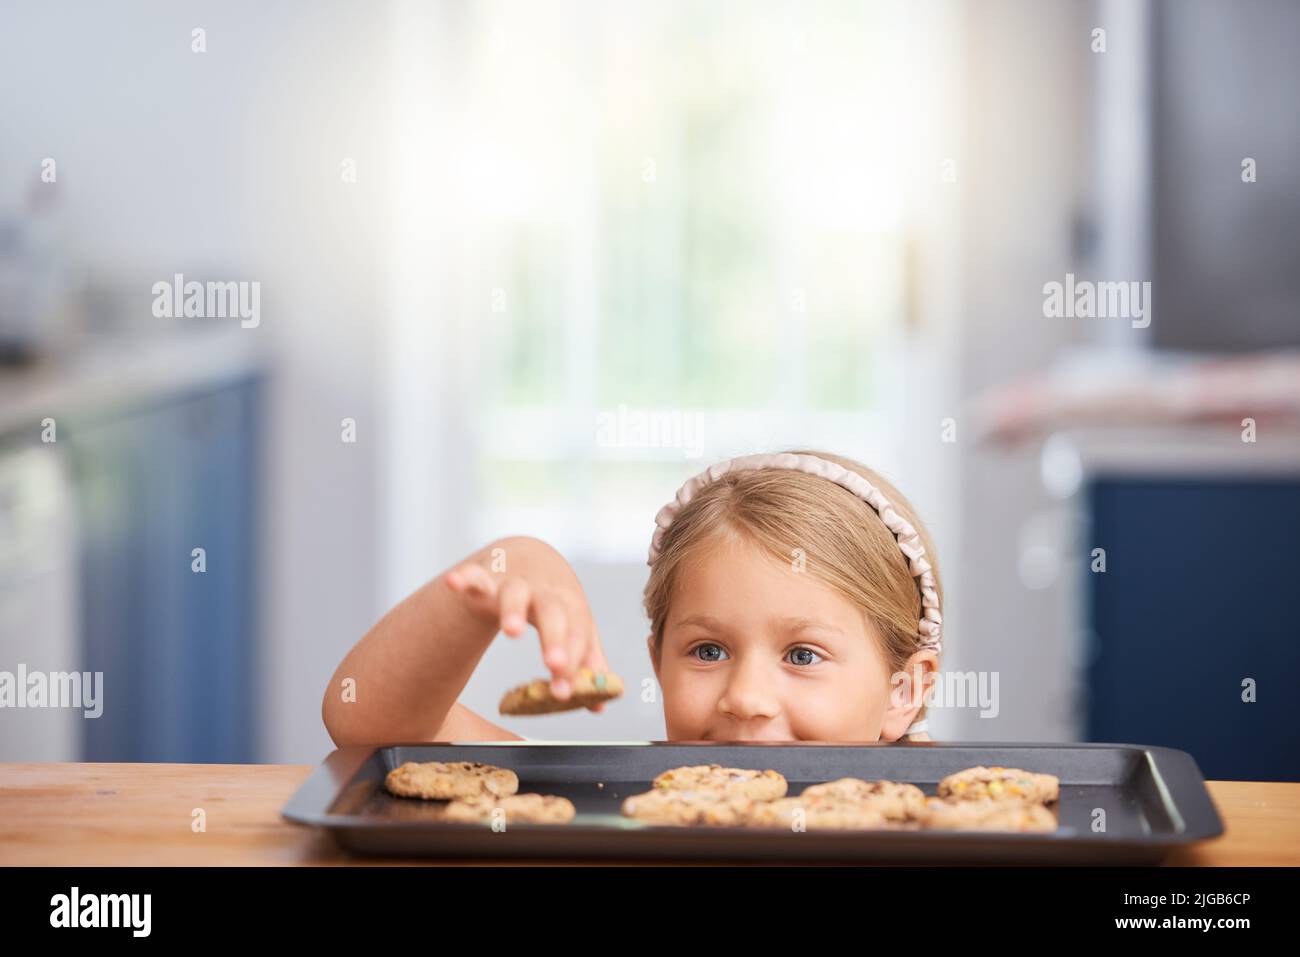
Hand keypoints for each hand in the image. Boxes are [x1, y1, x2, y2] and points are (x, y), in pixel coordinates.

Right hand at [444, 539, 610, 710]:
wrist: (530, 556)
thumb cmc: (555, 603)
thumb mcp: (574, 626)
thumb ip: (584, 662)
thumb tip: (598, 706)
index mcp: (571, 606)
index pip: (577, 633)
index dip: (574, 662)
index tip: (564, 693)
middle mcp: (545, 592)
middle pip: (553, 612)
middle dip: (555, 638)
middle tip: (554, 664)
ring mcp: (514, 582)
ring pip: (515, 593)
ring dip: (515, 610)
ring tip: (512, 632)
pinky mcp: (485, 576)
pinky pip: (474, 576)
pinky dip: (464, 577)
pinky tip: (453, 582)